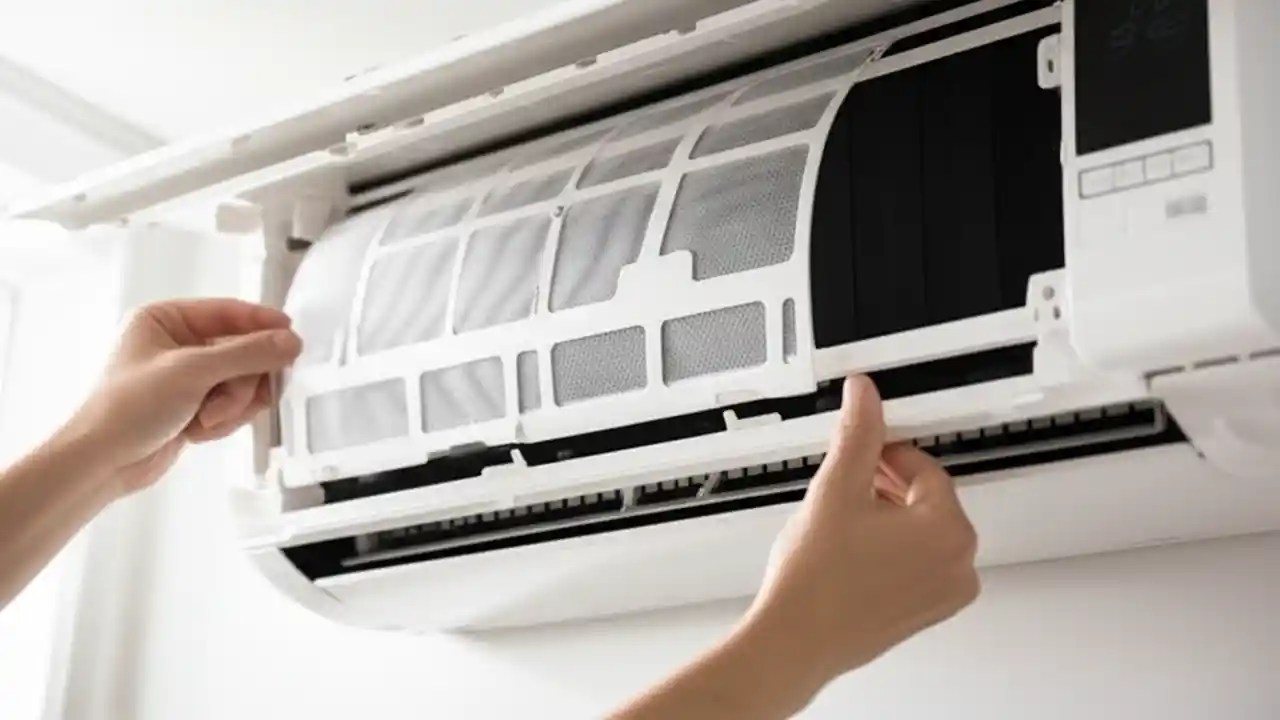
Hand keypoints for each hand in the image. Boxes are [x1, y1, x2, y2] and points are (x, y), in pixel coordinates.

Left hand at [61, 299, 301, 498]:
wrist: (102, 464)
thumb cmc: (131, 407)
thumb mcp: (192, 372)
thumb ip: (247, 354)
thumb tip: (293, 342)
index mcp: (166, 319)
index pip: (228, 312)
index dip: (262, 324)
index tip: (293, 337)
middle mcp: (178, 344)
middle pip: (242, 352)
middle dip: (239, 382)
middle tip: (230, 401)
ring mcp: (188, 377)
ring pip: (242, 382)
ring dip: (232, 405)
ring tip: (208, 420)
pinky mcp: (194, 405)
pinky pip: (233, 405)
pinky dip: (224, 420)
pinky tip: (201, 432)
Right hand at [742, 376, 979, 700]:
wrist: (795, 640)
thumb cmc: (815, 580)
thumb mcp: (836, 489)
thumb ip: (857, 433)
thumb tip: (865, 395)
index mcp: (949, 531)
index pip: (923, 467)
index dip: (884, 456)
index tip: (858, 458)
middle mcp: (959, 565)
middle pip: (927, 498)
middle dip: (886, 486)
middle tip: (844, 489)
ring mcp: (945, 593)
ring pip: (922, 531)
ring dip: (888, 517)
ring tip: (842, 523)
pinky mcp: (927, 611)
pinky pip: (918, 563)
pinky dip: (891, 550)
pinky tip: (851, 551)